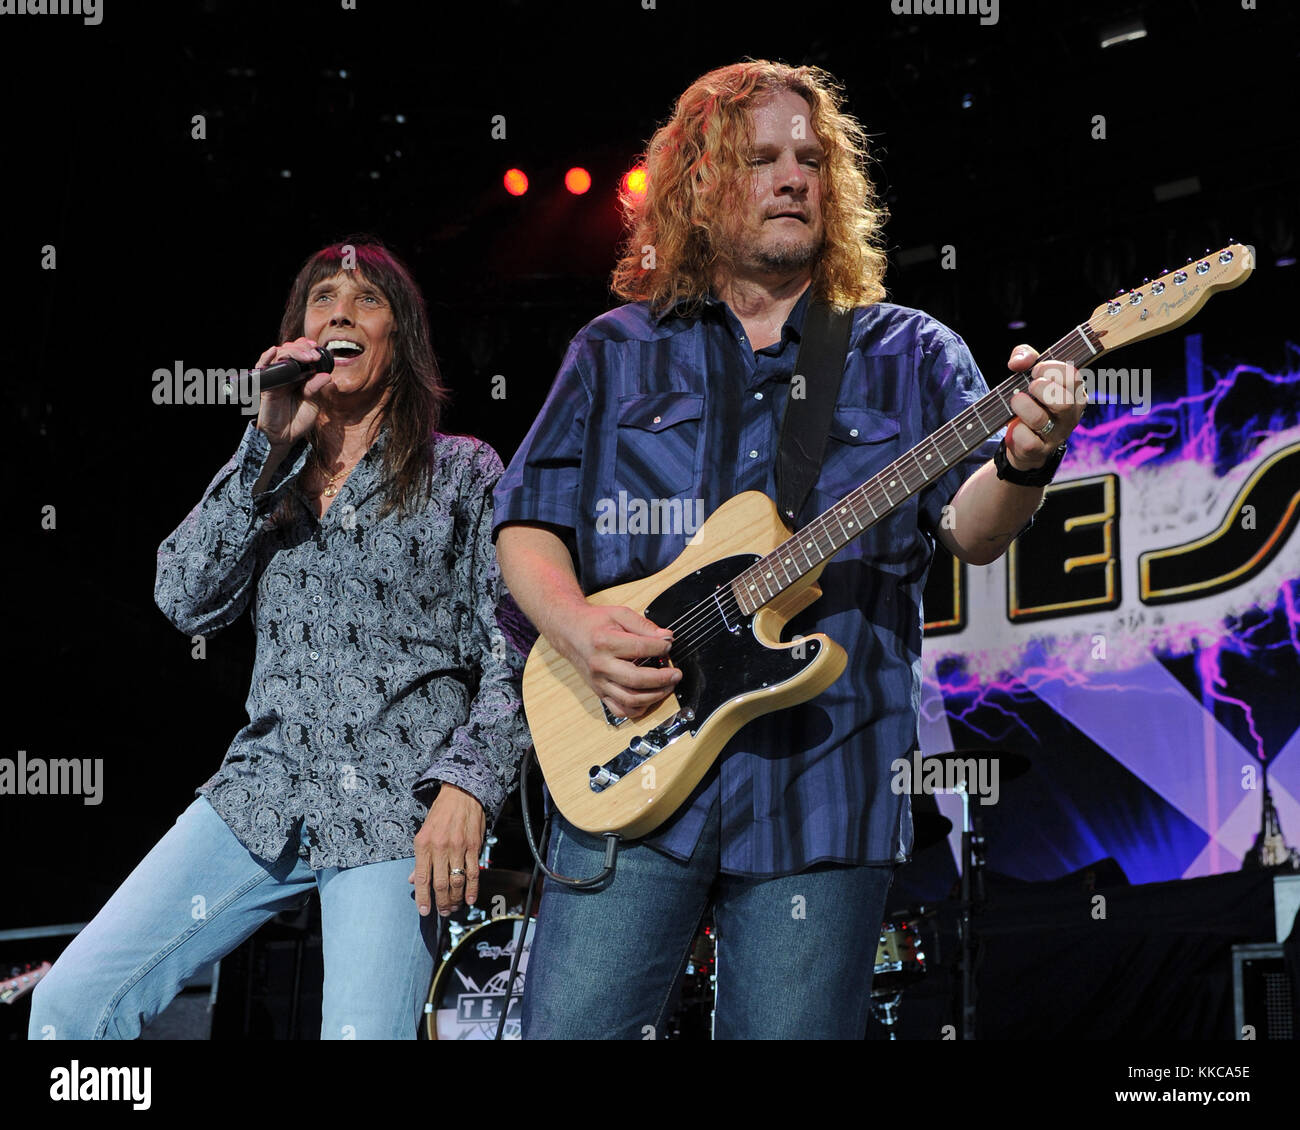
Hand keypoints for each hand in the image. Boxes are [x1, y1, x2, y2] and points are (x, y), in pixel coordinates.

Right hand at [253, 337, 335, 449]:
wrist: (286, 436)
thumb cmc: (299, 419)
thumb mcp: (313, 403)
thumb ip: (316, 389)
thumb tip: (327, 376)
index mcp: (300, 375)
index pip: (301, 353)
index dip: (307, 347)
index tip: (317, 348)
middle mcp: (287, 374)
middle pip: (290, 350)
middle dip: (302, 348)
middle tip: (314, 354)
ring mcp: (276, 378)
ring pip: (278, 355)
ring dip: (291, 351)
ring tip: (304, 355)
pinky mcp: (266, 386)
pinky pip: (262, 368)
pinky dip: (266, 358)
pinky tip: (273, 351)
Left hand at [410, 783, 485, 916]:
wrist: (461, 794)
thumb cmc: (440, 814)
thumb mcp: (423, 833)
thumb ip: (420, 859)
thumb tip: (414, 880)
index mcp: (423, 844)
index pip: (423, 877)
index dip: (423, 897)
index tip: (424, 911)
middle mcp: (440, 846)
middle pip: (440, 883)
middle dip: (441, 902)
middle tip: (443, 912)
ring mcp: (458, 847)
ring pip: (457, 880)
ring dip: (456, 898)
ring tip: (454, 907)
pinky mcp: (473, 846)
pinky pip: (473, 872)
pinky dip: (472, 888)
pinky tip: (469, 899)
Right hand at [556, 602, 679, 719]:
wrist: (570, 632)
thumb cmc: (595, 623)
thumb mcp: (619, 614)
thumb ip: (644, 625)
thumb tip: (666, 637)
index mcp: (604, 642)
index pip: (640, 649)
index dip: (660, 648)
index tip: (669, 646)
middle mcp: (600, 665)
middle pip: (636, 679)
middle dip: (662, 678)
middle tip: (676, 673)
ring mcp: (599, 682)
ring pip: (630, 700)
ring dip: (654, 696)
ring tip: (667, 686)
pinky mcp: (599, 693)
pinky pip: (620, 710)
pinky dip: (638, 709)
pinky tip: (649, 699)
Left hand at [1004, 344, 1086, 469]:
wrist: (1024, 441)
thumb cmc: (1030, 400)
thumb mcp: (1029, 373)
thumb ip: (1025, 356)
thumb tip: (1018, 362)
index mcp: (1074, 392)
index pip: (1072, 376)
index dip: (1051, 369)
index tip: (1035, 371)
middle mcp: (1070, 414)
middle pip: (1063, 401)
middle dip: (1041, 389)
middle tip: (1030, 387)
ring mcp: (1057, 434)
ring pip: (1041, 420)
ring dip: (1022, 407)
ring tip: (1016, 401)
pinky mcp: (1040, 450)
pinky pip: (1028, 441)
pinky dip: (1017, 431)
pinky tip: (1016, 426)